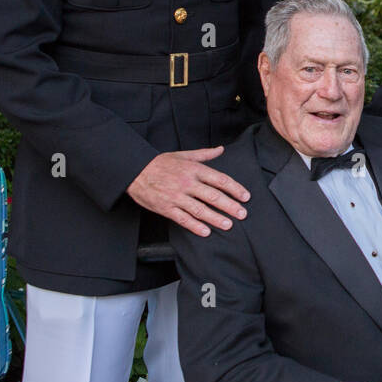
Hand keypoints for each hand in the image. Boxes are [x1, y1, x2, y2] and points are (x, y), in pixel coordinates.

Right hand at [126, 147, 250, 236]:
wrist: (135, 171)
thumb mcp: (183, 155)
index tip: (245, 196)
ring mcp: (176, 197)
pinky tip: (206, 232)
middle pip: (213, 196)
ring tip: (228, 224)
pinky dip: (195, 226)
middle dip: (230, 206)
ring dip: (216, 218)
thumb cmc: (161, 163)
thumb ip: (204, 154)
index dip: (235, 188)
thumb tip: (221, 149)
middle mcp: (187, 183)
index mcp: (194, 169)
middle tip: (242, 214)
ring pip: (200, 209)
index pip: (220, 179)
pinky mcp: (166, 208)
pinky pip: (183, 219)